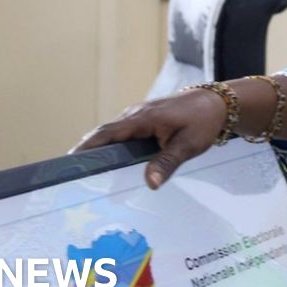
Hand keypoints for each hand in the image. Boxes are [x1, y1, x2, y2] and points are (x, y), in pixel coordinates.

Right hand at [69, 89, 226, 189]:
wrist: (217, 103)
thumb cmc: (202, 121)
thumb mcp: (188, 145)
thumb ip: (167, 163)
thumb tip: (149, 183)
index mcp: (142, 118)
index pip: (107, 133)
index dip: (87, 146)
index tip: (69, 160)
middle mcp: (135, 115)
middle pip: (104, 133)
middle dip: (86, 151)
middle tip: (70, 174)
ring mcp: (139, 116)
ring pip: (113, 134)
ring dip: (98, 149)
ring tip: (83, 174)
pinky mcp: (144, 120)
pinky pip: (122, 134)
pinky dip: (112, 146)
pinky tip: (109, 164)